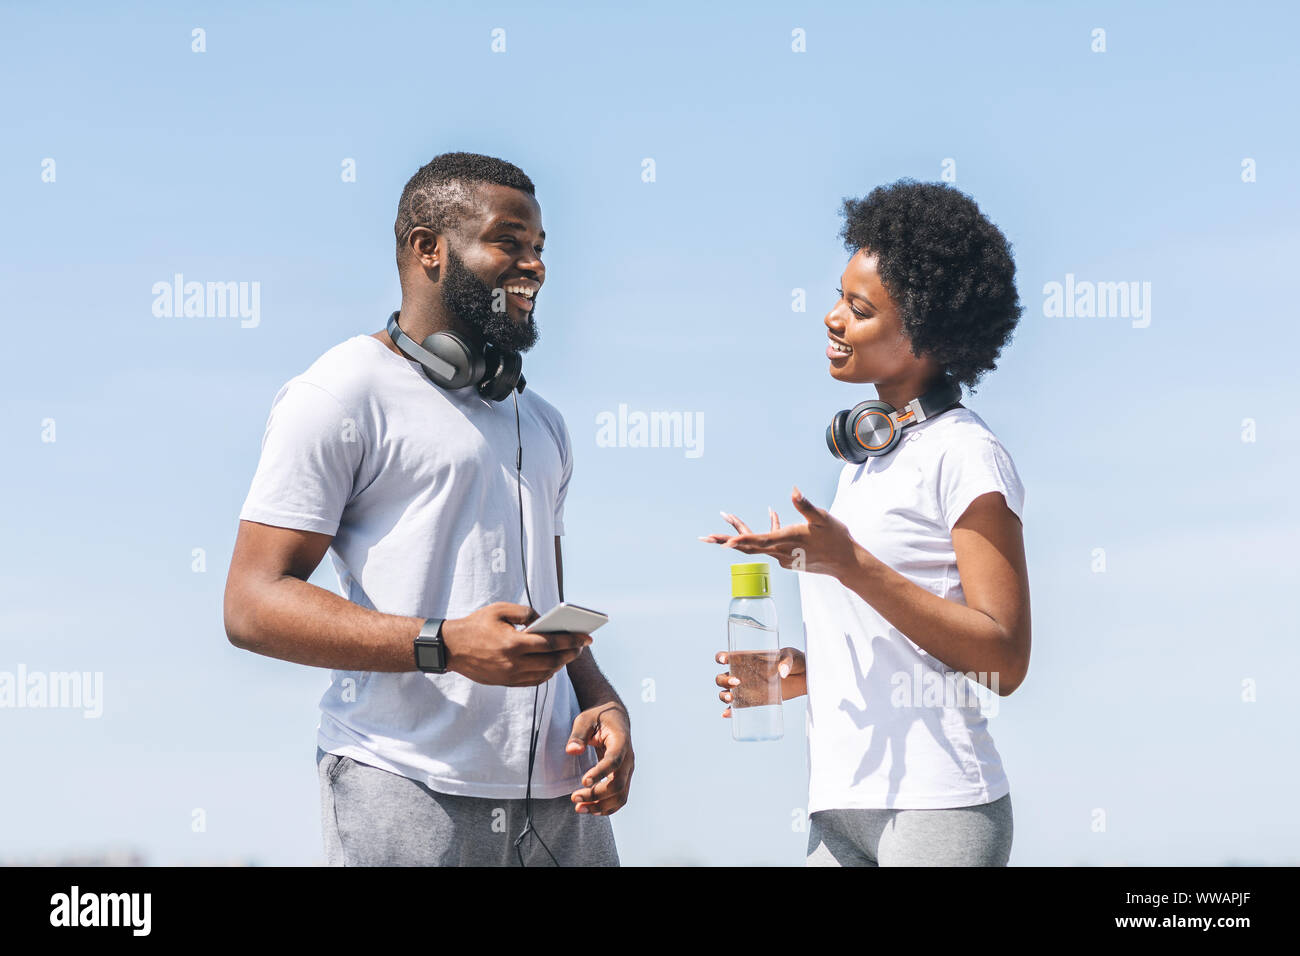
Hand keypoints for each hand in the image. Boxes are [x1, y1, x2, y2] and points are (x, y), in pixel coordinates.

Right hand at [440, 602, 590, 686]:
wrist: (451, 647)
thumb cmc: (476, 624)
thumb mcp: (500, 610)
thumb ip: (526, 613)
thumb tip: (545, 622)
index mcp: (513, 643)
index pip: (552, 643)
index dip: (572, 640)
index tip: (587, 637)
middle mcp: (513, 663)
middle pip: (552, 661)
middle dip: (571, 653)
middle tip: (581, 646)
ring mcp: (510, 676)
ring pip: (545, 673)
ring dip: (560, 664)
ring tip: (569, 653)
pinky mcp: (506, 683)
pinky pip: (534, 681)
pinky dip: (547, 673)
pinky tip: (552, 663)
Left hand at [566, 703, 633, 815]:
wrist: (614, 718)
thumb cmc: (598, 717)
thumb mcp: (584, 719)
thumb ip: (578, 735)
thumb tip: (572, 751)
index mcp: (621, 741)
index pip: (614, 761)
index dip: (600, 773)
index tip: (583, 781)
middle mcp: (628, 758)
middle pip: (618, 784)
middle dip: (596, 795)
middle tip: (574, 797)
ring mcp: (628, 770)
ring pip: (621, 795)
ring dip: (601, 806)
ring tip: (579, 808)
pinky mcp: (623, 777)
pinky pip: (620, 798)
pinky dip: (607, 807)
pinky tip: (590, 809)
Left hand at [699, 485, 860, 576]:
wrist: (846, 563)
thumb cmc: (836, 539)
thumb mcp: (823, 518)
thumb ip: (805, 505)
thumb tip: (793, 491)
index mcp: (787, 540)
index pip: (757, 540)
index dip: (739, 540)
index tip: (722, 543)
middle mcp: (780, 551)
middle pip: (747, 546)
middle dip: (725, 540)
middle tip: (704, 538)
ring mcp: (782, 556)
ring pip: (756, 544)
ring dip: (740, 532)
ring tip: (726, 515)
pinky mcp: (786, 558)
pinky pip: (769, 543)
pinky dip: (765, 530)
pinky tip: (772, 513)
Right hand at [714, 647, 805, 715]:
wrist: (805, 677)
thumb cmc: (796, 661)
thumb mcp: (791, 656)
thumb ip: (786, 661)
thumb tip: (782, 672)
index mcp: (747, 659)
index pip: (727, 657)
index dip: (720, 658)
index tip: (724, 660)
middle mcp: (743, 674)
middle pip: (722, 677)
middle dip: (723, 680)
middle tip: (737, 682)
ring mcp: (747, 689)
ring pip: (725, 692)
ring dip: (723, 696)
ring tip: (731, 698)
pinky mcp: (755, 701)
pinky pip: (737, 707)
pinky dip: (729, 712)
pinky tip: (727, 714)